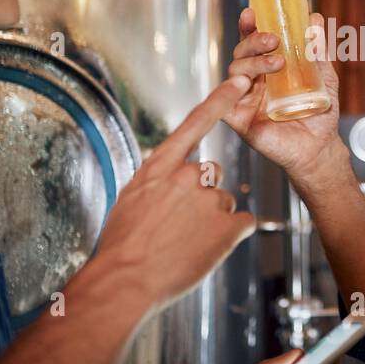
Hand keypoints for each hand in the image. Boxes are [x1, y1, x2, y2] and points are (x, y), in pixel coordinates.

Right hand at [94, 76, 256, 308]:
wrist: (126, 282)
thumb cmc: (122, 247)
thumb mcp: (131, 201)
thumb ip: (157, 184)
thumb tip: (171, 186)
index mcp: (160, 167)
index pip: (194, 124)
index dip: (219, 100)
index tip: (239, 81)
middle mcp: (187, 176)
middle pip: (210, 175)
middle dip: (201, 197)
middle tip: (179, 226)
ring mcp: (209, 200)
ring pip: (223, 204)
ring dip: (211, 221)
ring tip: (186, 244)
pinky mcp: (229, 227)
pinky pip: (242, 224)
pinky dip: (230, 236)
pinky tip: (207, 249)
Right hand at [224, 8, 345, 182]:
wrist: (320, 146)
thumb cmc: (319, 113)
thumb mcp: (324, 75)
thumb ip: (317, 49)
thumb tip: (316, 19)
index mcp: (268, 68)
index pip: (253, 42)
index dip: (249, 26)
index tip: (252, 12)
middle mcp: (254, 81)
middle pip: (241, 53)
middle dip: (253, 41)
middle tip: (273, 38)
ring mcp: (244, 99)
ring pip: (235, 72)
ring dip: (252, 62)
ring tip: (277, 62)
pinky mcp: (239, 120)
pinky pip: (224, 102)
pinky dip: (231, 90)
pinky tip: (247, 83)